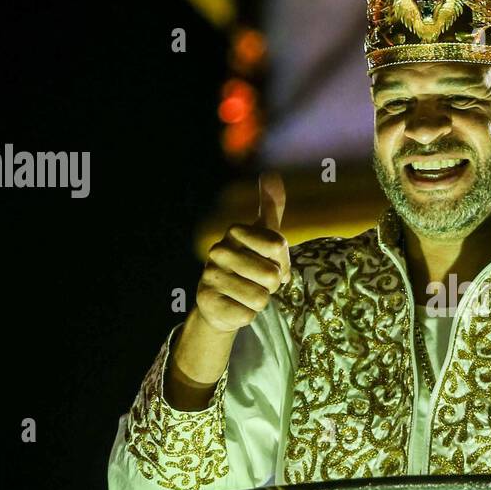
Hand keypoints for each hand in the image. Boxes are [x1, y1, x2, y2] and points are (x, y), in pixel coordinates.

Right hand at [194, 172, 290, 333]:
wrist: (221, 302)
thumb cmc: (249, 265)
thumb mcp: (263, 236)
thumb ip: (271, 207)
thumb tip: (271, 174)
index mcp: (235, 232)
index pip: (278, 245)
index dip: (283, 262)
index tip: (272, 262)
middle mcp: (218, 251)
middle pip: (272, 275)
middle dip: (272, 285)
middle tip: (258, 282)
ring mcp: (210, 277)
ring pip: (261, 298)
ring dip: (260, 301)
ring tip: (246, 294)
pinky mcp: (207, 303)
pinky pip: (248, 315)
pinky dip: (247, 315)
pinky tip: (234, 306)